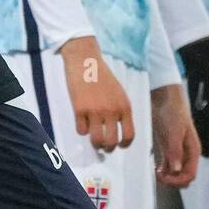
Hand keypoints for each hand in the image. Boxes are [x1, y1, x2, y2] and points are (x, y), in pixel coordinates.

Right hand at [59, 36, 134, 151]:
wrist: (85, 60)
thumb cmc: (102, 75)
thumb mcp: (118, 92)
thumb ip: (120, 110)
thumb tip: (116, 131)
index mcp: (124, 106)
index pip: (129, 135)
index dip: (124, 144)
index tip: (119, 146)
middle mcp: (112, 111)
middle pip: (112, 142)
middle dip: (108, 148)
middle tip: (104, 146)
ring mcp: (95, 111)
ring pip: (96, 140)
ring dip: (95, 143)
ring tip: (93, 138)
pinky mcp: (79, 109)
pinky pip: (81, 130)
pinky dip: (81, 129)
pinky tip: (81, 121)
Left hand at [151, 83, 200, 187]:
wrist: (165, 96)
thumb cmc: (173, 111)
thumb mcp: (174, 131)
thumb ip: (175, 151)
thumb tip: (177, 170)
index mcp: (193, 150)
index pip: (190, 175)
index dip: (178, 181)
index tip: (164, 178)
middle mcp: (187, 153)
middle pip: (184, 176)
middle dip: (173, 181)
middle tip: (159, 176)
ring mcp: (179, 150)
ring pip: (176, 173)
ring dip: (167, 176)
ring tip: (156, 172)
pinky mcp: (170, 147)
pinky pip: (169, 165)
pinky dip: (164, 170)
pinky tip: (155, 168)